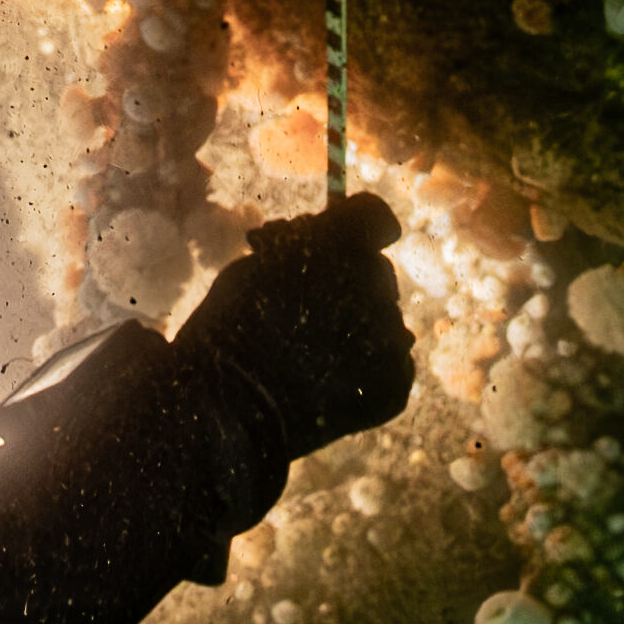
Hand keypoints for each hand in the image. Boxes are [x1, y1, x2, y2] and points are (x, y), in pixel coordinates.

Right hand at [169, 195, 412, 457]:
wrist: (227, 407)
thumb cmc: (230, 328)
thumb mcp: (255, 264)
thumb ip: (303, 246)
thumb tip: (333, 243)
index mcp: (342, 245)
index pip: (373, 216)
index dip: (353, 226)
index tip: (341, 240)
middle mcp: (377, 286)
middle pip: (378, 271)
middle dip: (351, 282)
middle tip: (311, 309)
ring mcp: (391, 340)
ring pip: (386, 319)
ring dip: (360, 328)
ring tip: (312, 354)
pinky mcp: (395, 384)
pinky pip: (393, 362)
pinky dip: (369, 369)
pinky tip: (329, 381)